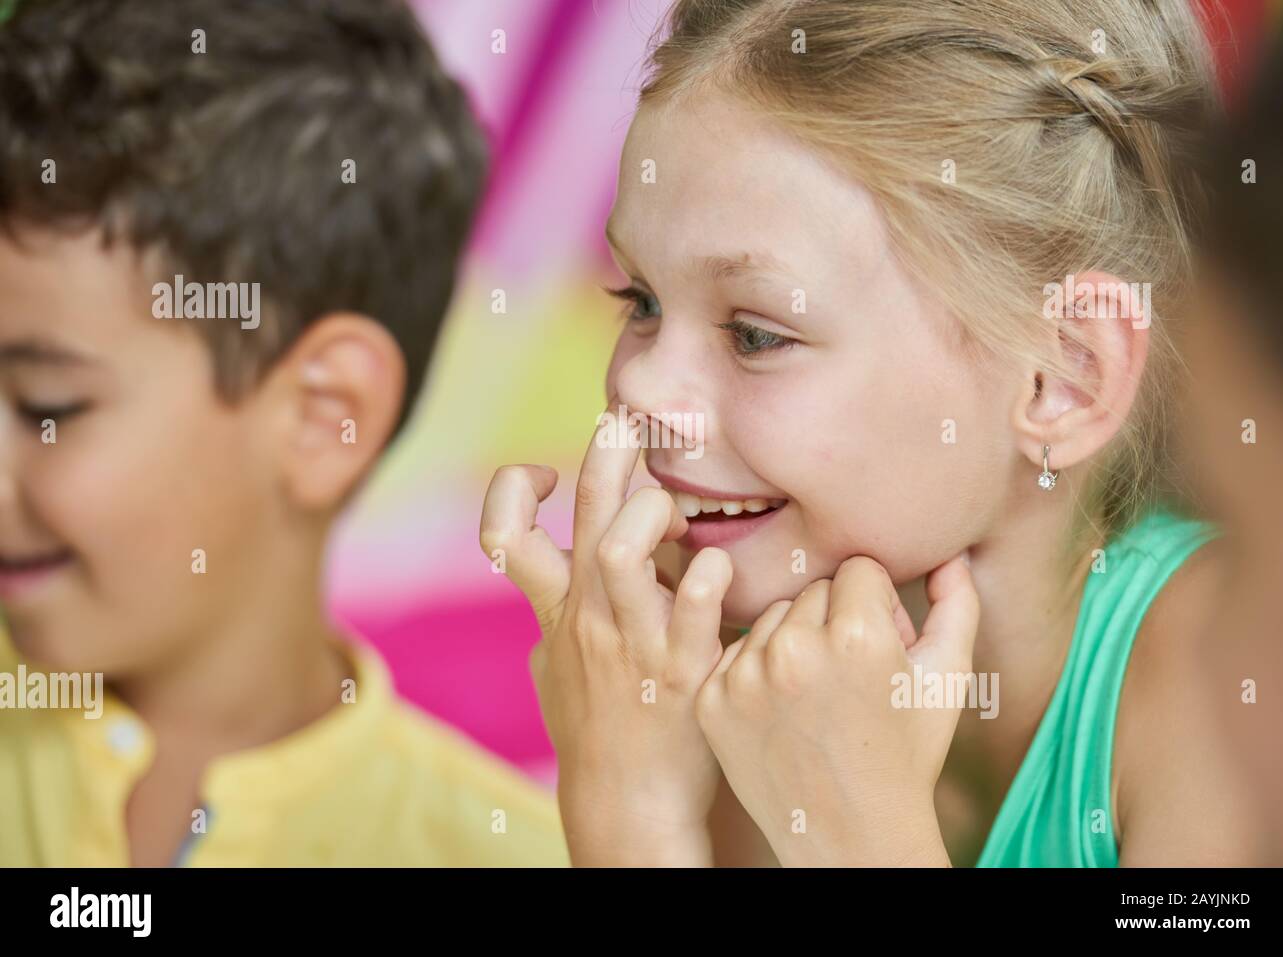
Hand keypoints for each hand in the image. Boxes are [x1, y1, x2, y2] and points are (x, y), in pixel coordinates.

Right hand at [479, 402, 733, 864]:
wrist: (625, 805)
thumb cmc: (593, 732)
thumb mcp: (554, 668)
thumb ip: (553, 618)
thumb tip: (549, 587)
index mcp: (556, 610)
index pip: (504, 534)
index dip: (514, 489)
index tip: (551, 475)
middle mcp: (588, 617)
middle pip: (586, 516)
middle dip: (606, 454)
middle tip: (628, 418)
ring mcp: (634, 644)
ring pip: (622, 553)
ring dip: (649, 514)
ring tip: (673, 516)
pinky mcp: (684, 673)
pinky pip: (695, 611)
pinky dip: (705, 578)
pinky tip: (714, 568)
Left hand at [695, 554, 978, 865]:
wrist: (850, 835)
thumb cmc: (907, 754)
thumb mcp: (949, 679)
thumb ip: (959, 603)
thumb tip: (949, 552)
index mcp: (855, 636)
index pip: (859, 570)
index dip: (878, 606)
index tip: (882, 646)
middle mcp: (792, 651)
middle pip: (813, 590)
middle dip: (835, 620)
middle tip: (851, 676)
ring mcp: (744, 678)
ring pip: (771, 617)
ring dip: (793, 642)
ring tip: (817, 695)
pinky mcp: (711, 701)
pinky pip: (736, 652)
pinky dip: (757, 672)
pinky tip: (784, 710)